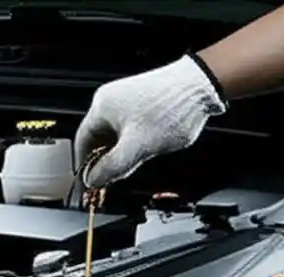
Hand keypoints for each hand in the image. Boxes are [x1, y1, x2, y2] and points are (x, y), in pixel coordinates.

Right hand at [74, 55, 227, 188]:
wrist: (202, 85)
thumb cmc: (170, 109)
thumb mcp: (136, 147)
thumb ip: (112, 167)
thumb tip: (93, 180)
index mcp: (102, 107)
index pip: (81, 143)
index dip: (83, 167)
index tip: (88, 185)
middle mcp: (111, 100)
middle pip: (97, 139)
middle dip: (103, 162)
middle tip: (110, 181)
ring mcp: (128, 100)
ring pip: (115, 135)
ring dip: (119, 154)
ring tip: (129, 167)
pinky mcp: (143, 102)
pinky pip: (129, 128)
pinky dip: (131, 143)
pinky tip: (142, 152)